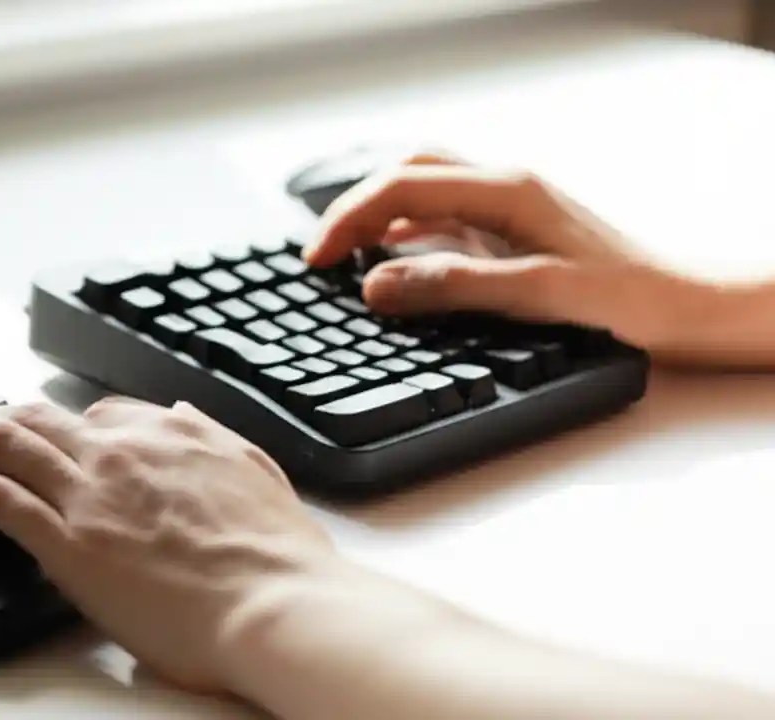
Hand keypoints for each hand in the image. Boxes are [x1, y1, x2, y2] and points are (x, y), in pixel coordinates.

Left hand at [0, 398, 335, 691]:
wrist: (274, 604)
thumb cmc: (275, 556)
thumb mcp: (255, 471)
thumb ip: (211, 439)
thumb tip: (179, 413)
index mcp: (169, 436)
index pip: (97, 414)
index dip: (61, 423)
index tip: (42, 431)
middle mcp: (122, 453)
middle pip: (39, 418)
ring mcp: (89, 493)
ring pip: (6, 444)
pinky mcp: (64, 541)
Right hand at [302, 153, 729, 362]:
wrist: (688, 310)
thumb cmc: (629, 301)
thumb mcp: (536, 295)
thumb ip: (453, 285)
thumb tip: (375, 283)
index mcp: (507, 190)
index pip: (403, 186)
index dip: (348, 219)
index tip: (316, 260)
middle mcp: (505, 187)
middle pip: (407, 172)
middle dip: (354, 205)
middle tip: (321, 253)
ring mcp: (509, 208)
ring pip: (423, 189)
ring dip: (378, 214)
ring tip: (344, 252)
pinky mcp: (514, 232)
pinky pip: (444, 217)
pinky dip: (406, 232)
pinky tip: (393, 258)